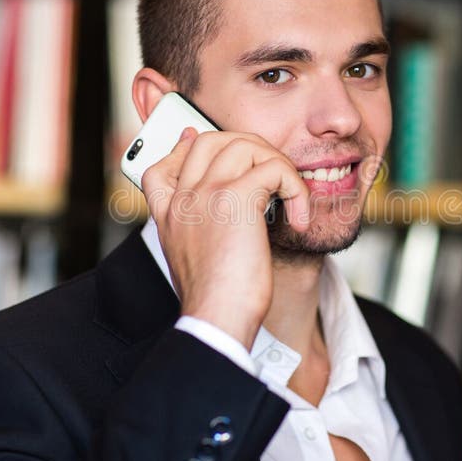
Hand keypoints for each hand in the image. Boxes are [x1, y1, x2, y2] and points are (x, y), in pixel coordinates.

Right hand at [142, 128, 309, 349]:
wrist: (216, 320)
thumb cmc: (215, 300)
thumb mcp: (194, 262)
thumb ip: (200, 229)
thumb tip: (223, 204)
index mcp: (169, 214)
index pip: (163, 163)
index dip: (187, 149)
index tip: (212, 156)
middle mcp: (184, 198)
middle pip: (210, 140)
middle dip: (248, 149)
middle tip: (271, 177)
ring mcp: (206, 194)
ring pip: (245, 146)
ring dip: (277, 166)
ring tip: (289, 198)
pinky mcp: (235, 198)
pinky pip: (274, 169)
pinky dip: (295, 188)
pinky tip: (298, 218)